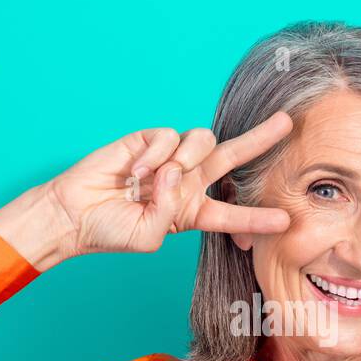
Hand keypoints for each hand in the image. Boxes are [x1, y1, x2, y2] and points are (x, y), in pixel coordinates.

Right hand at [47, 111, 293, 256]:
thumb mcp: (147, 236)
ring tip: (154, 180)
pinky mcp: (150, 139)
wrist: (74, 212)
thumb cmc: (110, 230)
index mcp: (193, 212)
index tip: (285, 222)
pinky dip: (154, 155)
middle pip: (233, 158)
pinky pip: (170, 137)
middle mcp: (188, 182)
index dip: (257, 218)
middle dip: (260, 139)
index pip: (232, 214)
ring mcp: (171, 158)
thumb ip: (168, 210)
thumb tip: (174, 171)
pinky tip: (133, 173)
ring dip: (185, 158)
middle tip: (287, 124)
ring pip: (203, 141)